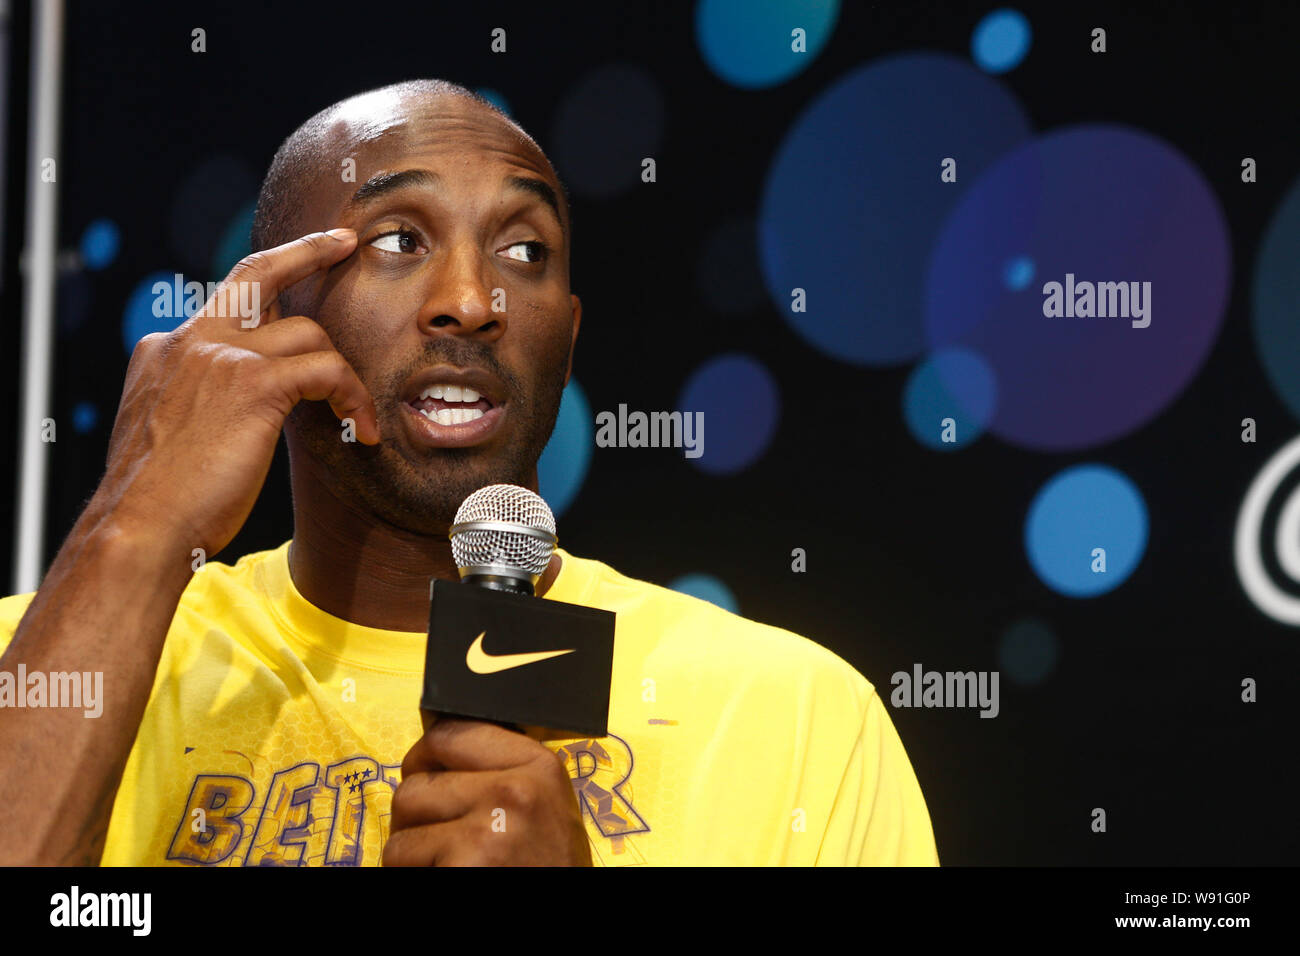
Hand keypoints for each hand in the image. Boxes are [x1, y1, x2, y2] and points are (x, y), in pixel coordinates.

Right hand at [98, 229, 378, 553]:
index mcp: (166, 350)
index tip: (295, 263)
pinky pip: (328, 371)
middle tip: (344, 244)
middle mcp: (190, 340)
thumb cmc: (161, 501)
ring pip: (309, 335)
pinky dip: (354, 397)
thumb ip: (202, 401)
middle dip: (307, 251)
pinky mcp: (253, 383)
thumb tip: (243, 404)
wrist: (139, 527)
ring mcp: (221, 356)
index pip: (229, 303)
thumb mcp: (170, 433)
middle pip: (258, 273)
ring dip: (345, 376)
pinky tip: (360, 430)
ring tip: (358, 418)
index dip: (267, 282)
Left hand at [384, 716, 591, 865]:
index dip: (426, 756)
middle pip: (416, 782)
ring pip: (401, 825)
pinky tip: (449, 878)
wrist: (567, 917)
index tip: (426, 774)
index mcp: (538, 767)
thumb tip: (434, 749)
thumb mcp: (546, 807)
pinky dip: (412, 875)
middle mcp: (515, 791)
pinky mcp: (463, 867)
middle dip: (413, 814)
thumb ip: (505, 773)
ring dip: (409, 850)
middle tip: (435, 838)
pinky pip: (399, 861)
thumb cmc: (550, 868)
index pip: (451, 731)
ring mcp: (487, 832)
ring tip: (444, 864)